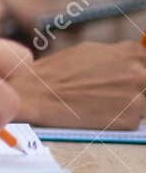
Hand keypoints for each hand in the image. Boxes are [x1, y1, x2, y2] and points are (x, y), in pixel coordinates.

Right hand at [10, 41, 145, 129]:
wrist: (36, 95)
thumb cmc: (58, 71)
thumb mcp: (89, 51)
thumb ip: (117, 56)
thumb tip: (134, 60)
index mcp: (131, 52)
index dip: (140, 70)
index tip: (127, 78)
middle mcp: (139, 73)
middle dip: (135, 88)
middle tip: (109, 91)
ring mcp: (136, 98)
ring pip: (143, 104)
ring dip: (127, 104)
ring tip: (99, 102)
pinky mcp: (129, 121)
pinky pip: (132, 120)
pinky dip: (117, 119)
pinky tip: (95, 113)